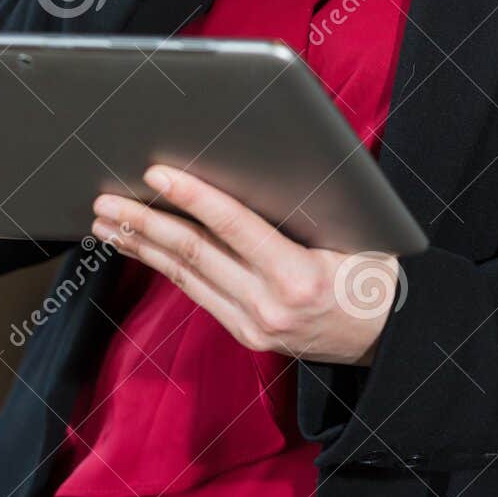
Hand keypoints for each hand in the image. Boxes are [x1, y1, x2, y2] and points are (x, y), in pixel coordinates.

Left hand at [91, 165, 401, 365]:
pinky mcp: (246, 335)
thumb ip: (307, 203)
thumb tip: (259, 159)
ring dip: (142, 245)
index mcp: (299, 278)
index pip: (234, 229)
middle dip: (145, 223)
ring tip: (106, 222)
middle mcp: (269, 308)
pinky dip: (165, 265)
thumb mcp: (355, 233)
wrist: (391, 338)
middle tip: (107, 200)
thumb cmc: (376, 274)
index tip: (157, 173)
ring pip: (185, 276)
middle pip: (194, 255)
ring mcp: (253, 327)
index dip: (193, 197)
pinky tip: (142, 246)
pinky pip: (198, 292)